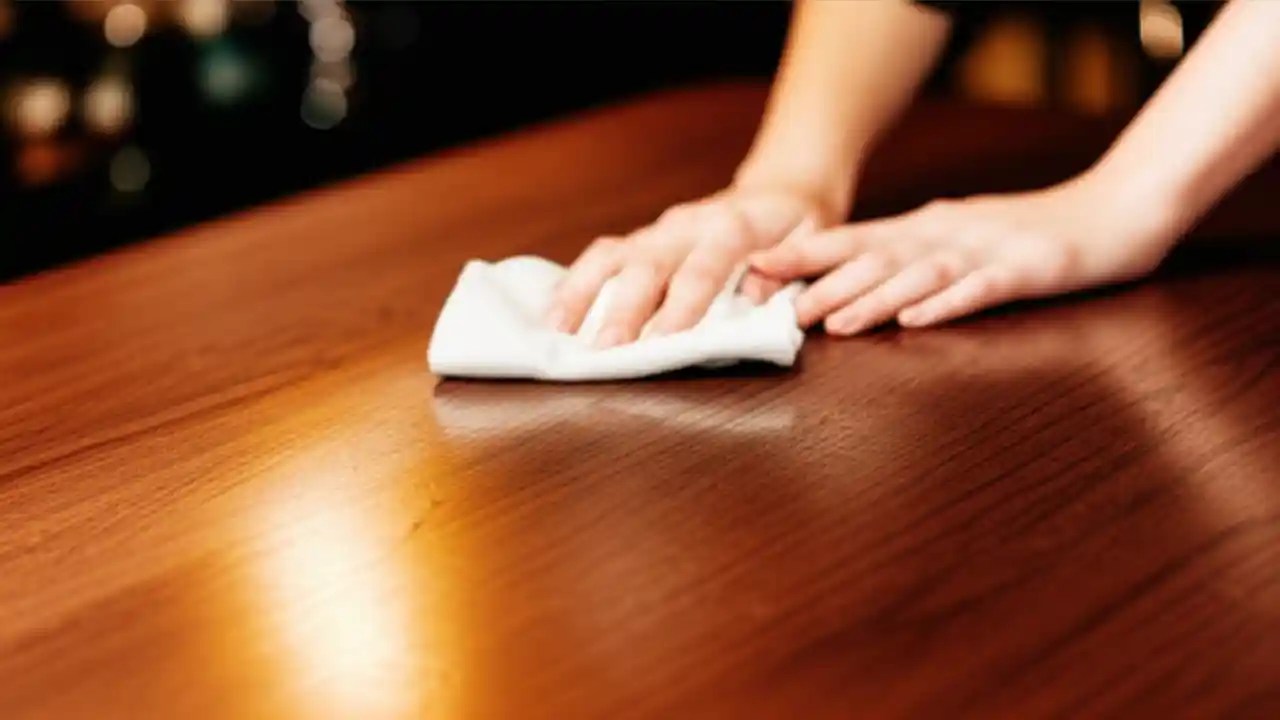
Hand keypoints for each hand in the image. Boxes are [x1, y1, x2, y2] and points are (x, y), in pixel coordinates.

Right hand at [546, 183, 842, 346]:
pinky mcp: (641, 240)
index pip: (705, 265)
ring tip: (558, 333)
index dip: (684, 303)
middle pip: (648, 264)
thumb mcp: (816, 240)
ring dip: (582, 294)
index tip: (664, 340)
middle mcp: (686, 225)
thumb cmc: (800, 225)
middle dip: (624, 309)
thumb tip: (757, 298)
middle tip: (603, 350)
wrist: (782, 188)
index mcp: (733, 225)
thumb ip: (790, 268)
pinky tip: (552, 317)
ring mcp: (658, 231)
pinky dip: (574, 285)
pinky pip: (601, 258)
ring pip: (612, 256)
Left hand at [748, 176, 1176, 334]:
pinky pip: (980, 290)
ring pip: (918, 274)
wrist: (1113, 212)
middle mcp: (945, 235)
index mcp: (926, 229)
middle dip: (821, 281)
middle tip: (772, 304)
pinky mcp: (1025, 271)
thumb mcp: (957, 238)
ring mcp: (985, 252)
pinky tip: (917, 319)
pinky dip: (946, 303)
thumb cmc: (1030, 232)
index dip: (804, 255)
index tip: (755, 269)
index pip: (854, 240)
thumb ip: (909, 256)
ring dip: (871, 298)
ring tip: (830, 323)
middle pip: (875, 257)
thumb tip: (849, 278)